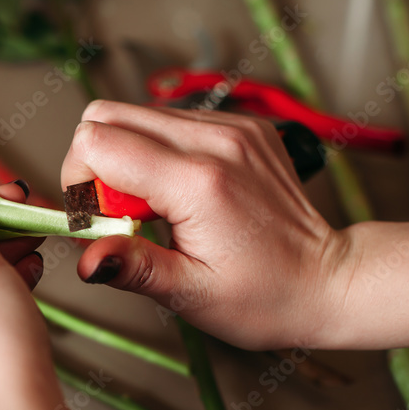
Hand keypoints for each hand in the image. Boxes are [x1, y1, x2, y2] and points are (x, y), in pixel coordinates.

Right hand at [62, 101, 351, 349]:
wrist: (328, 281)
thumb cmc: (265, 296)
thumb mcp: (190, 294)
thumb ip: (133, 267)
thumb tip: (86, 260)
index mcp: (198, 182)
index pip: (98, 142)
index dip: (80, 181)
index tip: (100, 219)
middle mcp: (216, 141)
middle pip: (108, 115)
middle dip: (96, 163)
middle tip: (123, 212)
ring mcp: (232, 127)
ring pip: (137, 113)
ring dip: (128, 157)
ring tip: (157, 207)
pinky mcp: (241, 126)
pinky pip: (173, 120)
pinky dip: (160, 152)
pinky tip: (181, 193)